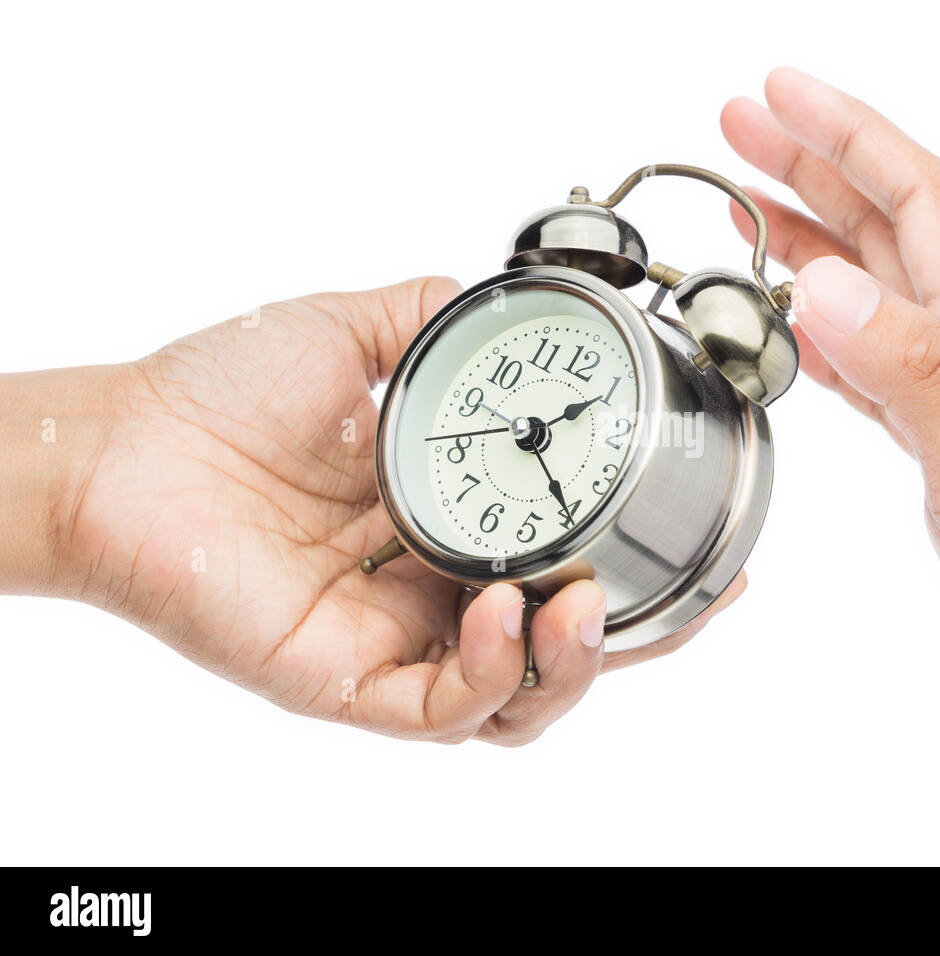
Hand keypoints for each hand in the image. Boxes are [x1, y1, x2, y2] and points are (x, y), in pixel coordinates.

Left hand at [2, 278, 743, 744]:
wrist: (120, 445)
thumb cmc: (218, 394)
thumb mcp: (355, 330)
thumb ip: (434, 317)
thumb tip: (506, 298)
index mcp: (447, 523)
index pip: (566, 564)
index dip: (641, 563)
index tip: (707, 538)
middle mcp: (432, 592)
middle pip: (564, 646)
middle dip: (643, 634)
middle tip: (703, 597)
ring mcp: (394, 642)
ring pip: (519, 700)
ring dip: (577, 666)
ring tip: (586, 611)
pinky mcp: (346, 682)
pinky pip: (442, 709)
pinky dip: (490, 675)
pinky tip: (501, 613)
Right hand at [722, 68, 939, 762]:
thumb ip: (910, 371)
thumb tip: (823, 284)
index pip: (912, 196)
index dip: (844, 135)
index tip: (775, 97)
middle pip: (883, 221)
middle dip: (809, 163)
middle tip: (736, 130)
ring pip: (871, 281)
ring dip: (809, 233)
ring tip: (746, 210)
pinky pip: (868, 354)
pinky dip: (820, 324)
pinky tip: (792, 325)